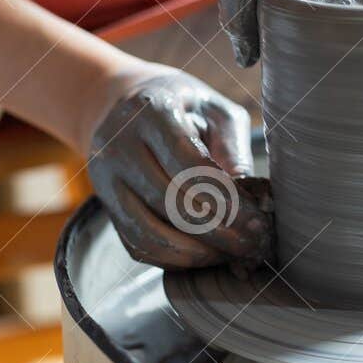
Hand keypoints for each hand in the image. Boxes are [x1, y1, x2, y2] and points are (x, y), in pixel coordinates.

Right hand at [85, 65, 270, 270]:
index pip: (189, 165)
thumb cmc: (181, 106)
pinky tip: (204, 255)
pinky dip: (172, 259)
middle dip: (217, 232)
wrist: (118, 102)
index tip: (256, 222)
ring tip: (230, 254)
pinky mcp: (105, 206)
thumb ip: (234, 147)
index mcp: (151, 111)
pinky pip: (136, 245)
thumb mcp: (214, 109)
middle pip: (169, 203)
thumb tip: (250, 197)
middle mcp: (119, 145)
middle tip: (251, 245)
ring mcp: (105, 179)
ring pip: (148, 233)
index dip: (226, 200)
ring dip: (195, 253)